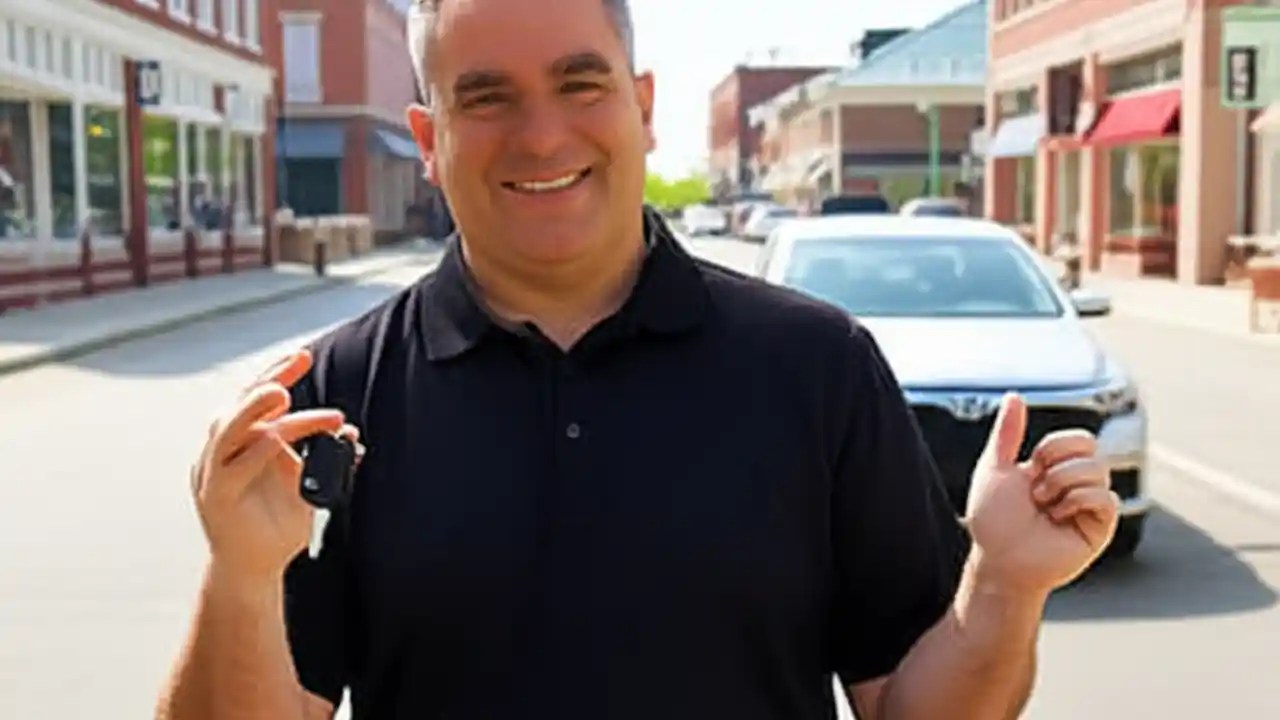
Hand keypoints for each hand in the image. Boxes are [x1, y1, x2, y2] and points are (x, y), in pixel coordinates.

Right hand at [190, 349, 355, 584]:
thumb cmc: (278, 523)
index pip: (257, 397)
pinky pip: (229, 470)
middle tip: (298, 363)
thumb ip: (328, 458)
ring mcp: (216, 473)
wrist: (256, 567)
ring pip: (227, 430)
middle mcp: (226, 450)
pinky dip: (253, 453)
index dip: (278, 373)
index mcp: (246, 440)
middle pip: (240, 404)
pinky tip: (274, 441)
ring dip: (253, 408)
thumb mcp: (310, 484)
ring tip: (281, 393)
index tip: (303, 356)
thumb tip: (352, 435)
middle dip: (268, 380)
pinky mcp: (216, 498)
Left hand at [964, 394, 1119, 594]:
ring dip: (1061, 486)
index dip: (1052, 448)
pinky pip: (1105, 497)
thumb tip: (1014, 396)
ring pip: (1098, 470)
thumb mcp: (994, 467)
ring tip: (1045, 508)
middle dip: (1057, 465)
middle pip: (1092, 449)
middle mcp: (1077, 483)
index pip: (1078, 438)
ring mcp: (1090, 504)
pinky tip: (1059, 519)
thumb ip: (1007, 432)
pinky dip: (1075, 502)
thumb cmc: (993, 520)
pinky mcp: (1100, 526)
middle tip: (1037, 490)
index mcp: (1055, 466)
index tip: (1029, 470)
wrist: (999, 559)